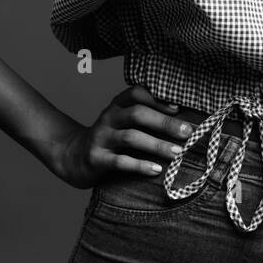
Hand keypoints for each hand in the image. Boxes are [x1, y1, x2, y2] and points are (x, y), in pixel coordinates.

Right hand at [52, 84, 195, 188]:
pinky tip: (156, 170)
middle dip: (165, 123)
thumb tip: (185, 121)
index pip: (136, 93)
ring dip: (156, 145)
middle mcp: (108, 118)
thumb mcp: (123, 122)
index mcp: (117, 105)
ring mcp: (101, 138)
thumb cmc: (111, 139)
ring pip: (131, 137)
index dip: (157, 99)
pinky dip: (140, 165)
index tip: (179, 108)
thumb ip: (146, 117)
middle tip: (188, 133)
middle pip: (138, 114)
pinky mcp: (97, 158)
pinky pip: (120, 161)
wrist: (74, 157)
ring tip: (177, 153)